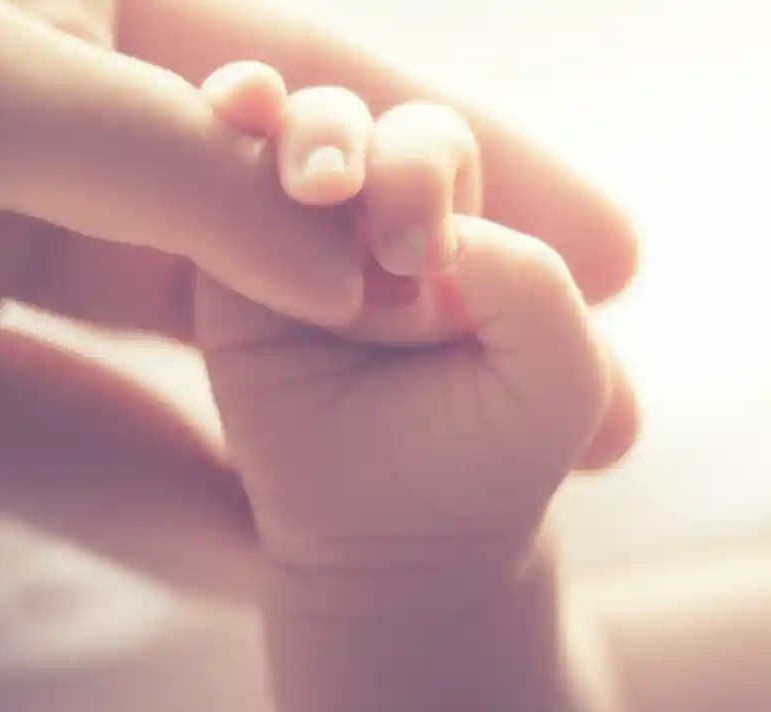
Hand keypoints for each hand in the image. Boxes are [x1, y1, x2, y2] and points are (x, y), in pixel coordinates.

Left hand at [0, 0, 636, 516]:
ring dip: (327, 427)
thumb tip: (351, 230)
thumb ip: (168, 153)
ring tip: (480, 486)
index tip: (604, 254)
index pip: (291, 80)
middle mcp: (15, 128)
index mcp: (36, 11)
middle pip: (275, 225)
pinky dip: (186, 513)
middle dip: (429, 309)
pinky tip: (305, 560)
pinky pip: (84, 463)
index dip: (456, 160)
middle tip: (589, 391)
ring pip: (196, 358)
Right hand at [196, 70, 639, 612]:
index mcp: (454, 224)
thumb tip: (421, 220)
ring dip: (298, 143)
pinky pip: (213, 199)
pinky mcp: (222, 279)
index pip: (429, 146)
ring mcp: (289, 243)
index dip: (419, 175)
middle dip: (356, 154)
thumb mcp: (558, 376)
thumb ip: (532, 283)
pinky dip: (220, 144)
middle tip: (364, 224)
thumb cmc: (488, 455)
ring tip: (316, 186)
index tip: (420, 260)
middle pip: (354, 129)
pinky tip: (233, 108)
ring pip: (282, 148)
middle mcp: (370, 219)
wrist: (395, 544)